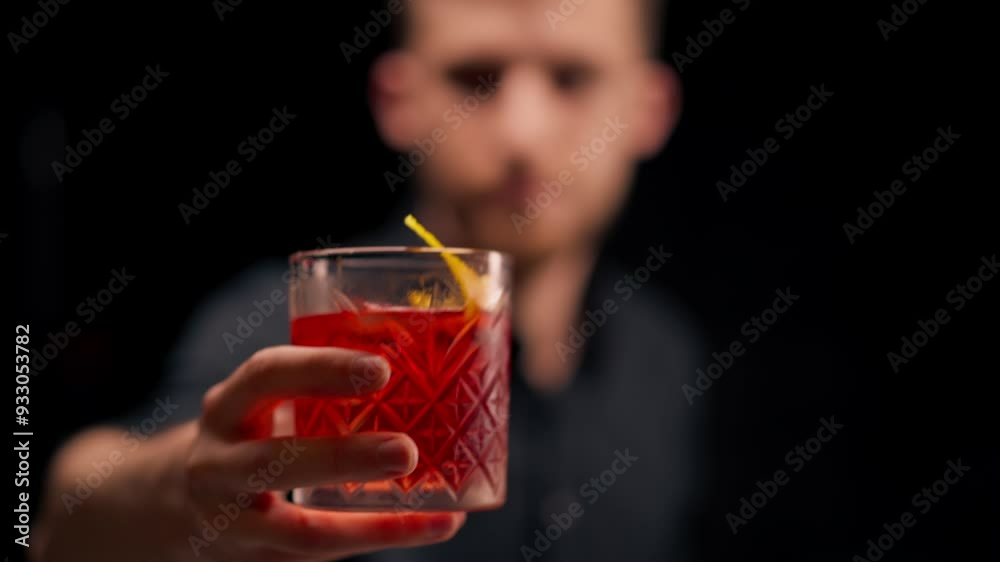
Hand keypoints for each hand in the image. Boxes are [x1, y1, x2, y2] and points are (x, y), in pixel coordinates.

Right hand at [181, 345, 464, 560]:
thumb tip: (417, 355)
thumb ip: (315, 382)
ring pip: (300, 532)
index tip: (381, 369)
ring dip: (372, 525)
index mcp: (227, 407)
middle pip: (272, 464)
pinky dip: (382, 539)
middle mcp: (218, 466)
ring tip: (438, 513)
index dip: (322, 370)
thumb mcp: (258, 401)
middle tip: (406, 450)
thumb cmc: (244, 434)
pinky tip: (434, 525)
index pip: (266, 377)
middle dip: (342, 458)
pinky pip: (323, 555)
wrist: (169, 505)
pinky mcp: (258, 560)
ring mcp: (233, 522)